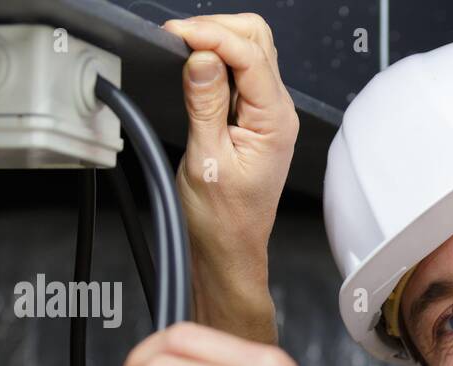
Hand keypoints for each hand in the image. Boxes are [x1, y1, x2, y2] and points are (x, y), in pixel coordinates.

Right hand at [161, 14, 296, 330]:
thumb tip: (201, 57)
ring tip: (180, 54)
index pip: (250, 54)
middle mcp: (278, 112)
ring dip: (215, 43)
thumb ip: (205, 104)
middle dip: (216, 30)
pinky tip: (193, 74)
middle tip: (176, 40)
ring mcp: (267, 113)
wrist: (227, 248)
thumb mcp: (206, 159)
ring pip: (249, 51)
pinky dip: (215, 63)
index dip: (211, 35)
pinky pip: (239, 74)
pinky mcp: (252, 118)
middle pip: (257, 39)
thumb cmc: (222, 219)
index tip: (175, 35)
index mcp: (275, 121)